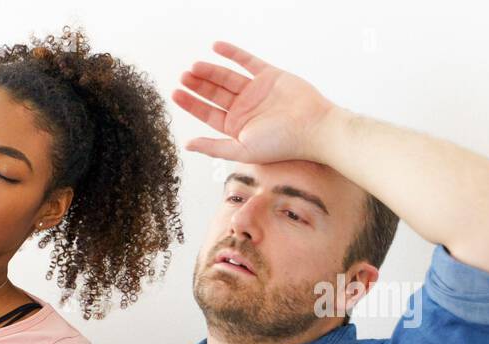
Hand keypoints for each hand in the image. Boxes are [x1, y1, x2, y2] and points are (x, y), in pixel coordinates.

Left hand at [171, 41, 341, 164]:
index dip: (191, 103)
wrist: (312, 127)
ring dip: (210, 71)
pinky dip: (232, 54)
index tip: (176, 93)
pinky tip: (216, 47)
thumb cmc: (281, 144)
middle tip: (182, 77)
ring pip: (227, 77)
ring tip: (194, 66)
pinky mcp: (269, 75)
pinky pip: (247, 61)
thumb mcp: (241, 150)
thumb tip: (187, 144)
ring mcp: (256, 91)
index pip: (207, 113)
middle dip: (198, 85)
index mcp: (236, 127)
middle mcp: (244, 109)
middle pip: (214, 94)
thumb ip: (213, 147)